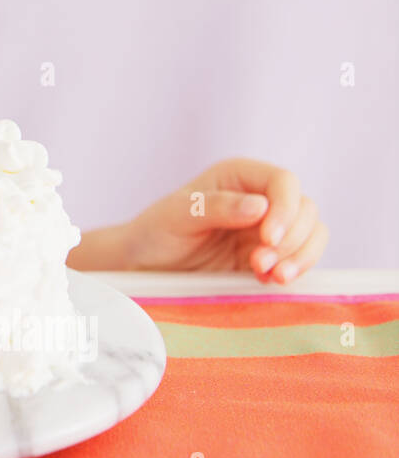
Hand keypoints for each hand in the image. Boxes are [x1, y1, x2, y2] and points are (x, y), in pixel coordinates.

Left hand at [118, 157, 327, 281]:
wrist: (146, 265)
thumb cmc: (156, 231)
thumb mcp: (177, 216)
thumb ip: (216, 207)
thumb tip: (260, 206)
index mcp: (239, 176)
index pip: (284, 182)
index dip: (286, 209)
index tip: (269, 238)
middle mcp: (260, 197)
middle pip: (305, 209)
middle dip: (292, 239)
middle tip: (260, 264)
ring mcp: (269, 228)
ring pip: (312, 233)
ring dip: (301, 256)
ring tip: (272, 276)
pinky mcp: (271, 256)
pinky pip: (302, 258)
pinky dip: (296, 269)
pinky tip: (272, 281)